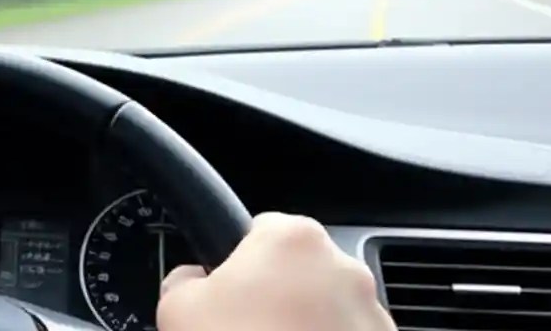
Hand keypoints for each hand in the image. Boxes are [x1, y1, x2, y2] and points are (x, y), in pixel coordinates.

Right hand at [156, 212, 394, 330]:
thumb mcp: (176, 308)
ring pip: (327, 309)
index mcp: (292, 238)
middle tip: (245, 330)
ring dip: (305, 326)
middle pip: (297, 270)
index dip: (235, 264)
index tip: (225, 296)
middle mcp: (344, 266)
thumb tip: (193, 280)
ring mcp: (374, 312)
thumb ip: (183, 279)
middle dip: (275, 296)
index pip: (257, 229)